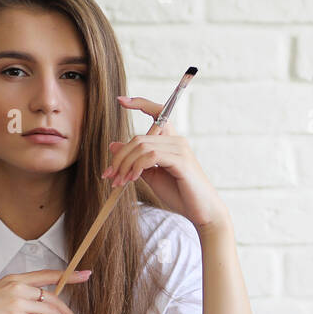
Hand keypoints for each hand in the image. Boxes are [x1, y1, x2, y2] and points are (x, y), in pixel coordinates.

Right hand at [0, 268, 90, 313]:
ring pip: (52, 312)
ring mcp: (17, 302)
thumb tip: (33, 308)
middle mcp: (18, 288)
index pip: (48, 275)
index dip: (70, 275)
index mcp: (13, 280)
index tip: (86, 275)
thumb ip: (15, 297)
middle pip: (54, 298)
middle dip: (69, 312)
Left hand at [103, 95, 229, 231]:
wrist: (202, 212)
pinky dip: (137, 167)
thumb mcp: (152, 176)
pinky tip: (133, 179)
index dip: (140, 103)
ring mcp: (180, 149)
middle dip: (119, 157)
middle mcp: (177, 140)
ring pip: (142, 146)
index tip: (120, 101)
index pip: (157, 113)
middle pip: (138, 138)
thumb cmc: (180, 195)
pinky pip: (151, 156)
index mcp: (171, 141)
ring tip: (119, 181)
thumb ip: (135, 160)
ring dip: (125, 165)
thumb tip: (113, 145)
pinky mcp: (181, 161)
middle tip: (109, 175)